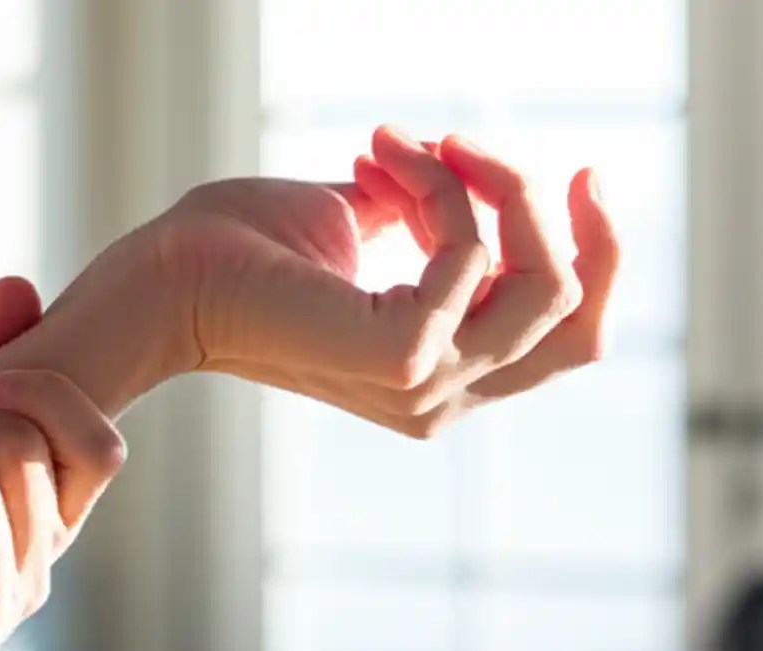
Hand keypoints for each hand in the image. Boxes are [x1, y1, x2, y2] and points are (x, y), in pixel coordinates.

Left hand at [151, 125, 618, 435]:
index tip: (581, 173)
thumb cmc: (248, 249)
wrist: (165, 275)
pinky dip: (437, 187)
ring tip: (405, 143)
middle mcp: (444, 395)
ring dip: (487, 182)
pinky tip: (374, 156)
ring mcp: (426, 388)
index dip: (598, 254)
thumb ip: (428, 216)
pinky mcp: (400, 361)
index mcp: (443, 370)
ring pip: (537, 280)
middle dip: (557, 214)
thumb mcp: (361, 225)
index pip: (570, 335)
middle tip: (483, 144)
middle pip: (577, 317)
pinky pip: (471, 255)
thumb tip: (476, 168)